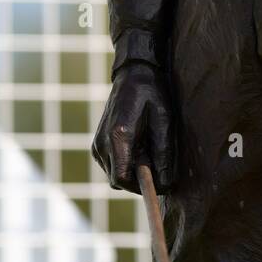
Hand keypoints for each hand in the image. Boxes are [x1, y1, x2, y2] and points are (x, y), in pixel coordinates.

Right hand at [91, 62, 174, 194]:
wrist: (133, 74)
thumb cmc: (151, 94)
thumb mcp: (164, 120)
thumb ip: (163, 153)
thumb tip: (165, 183)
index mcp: (118, 137)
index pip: (122, 179)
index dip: (141, 187)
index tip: (159, 184)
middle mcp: (102, 143)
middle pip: (118, 181)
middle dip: (138, 179)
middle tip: (157, 162)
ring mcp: (96, 144)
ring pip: (114, 175)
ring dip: (132, 171)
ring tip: (148, 149)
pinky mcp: (97, 143)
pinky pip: (111, 165)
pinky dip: (125, 163)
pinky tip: (138, 146)